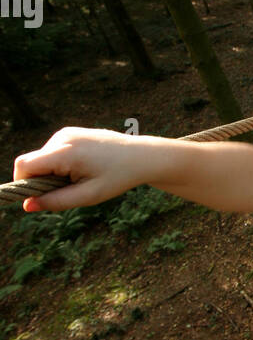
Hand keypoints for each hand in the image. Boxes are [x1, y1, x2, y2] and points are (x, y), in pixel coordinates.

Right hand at [13, 127, 150, 212]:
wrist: (142, 156)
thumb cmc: (118, 177)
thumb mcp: (88, 196)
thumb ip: (56, 201)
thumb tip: (27, 206)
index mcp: (65, 152)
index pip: (24, 166)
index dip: (24, 184)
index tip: (38, 199)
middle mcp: (62, 137)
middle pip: (31, 163)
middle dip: (41, 181)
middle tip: (70, 190)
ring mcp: (65, 133)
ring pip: (41, 159)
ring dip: (52, 174)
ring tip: (81, 178)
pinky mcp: (70, 133)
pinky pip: (52, 153)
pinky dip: (59, 165)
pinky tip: (83, 168)